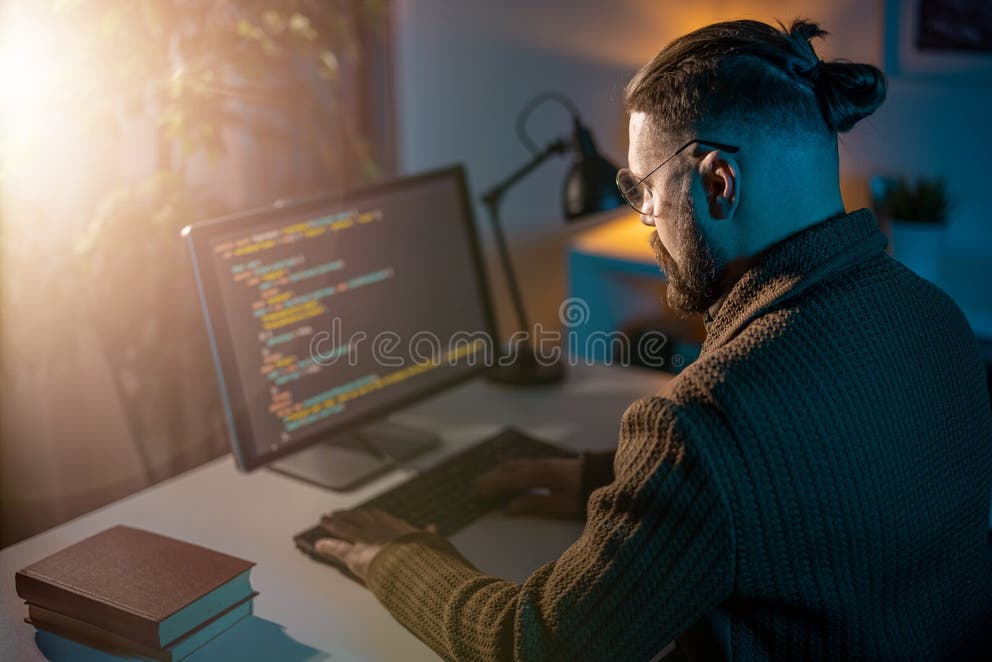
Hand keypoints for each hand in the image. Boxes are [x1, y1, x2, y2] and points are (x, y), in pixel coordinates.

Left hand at [316, 508, 435, 581]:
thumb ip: (427, 535)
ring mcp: (364, 540)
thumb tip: (432, 527)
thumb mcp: (428, 542)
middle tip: (338, 513)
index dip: (370, 514)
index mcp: (395, 527)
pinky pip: (337, 548)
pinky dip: (327, 545)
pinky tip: (318, 543)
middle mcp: (377, 529)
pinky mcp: (354, 554)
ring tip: (324, 520)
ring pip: (345, 528)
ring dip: (333, 524)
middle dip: (348, 515)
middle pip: (358, 518)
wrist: (412, 564)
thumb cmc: (422, 556)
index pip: (380, 516)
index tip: (365, 511)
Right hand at [473, 457, 582, 518]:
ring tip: (484, 481)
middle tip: (474, 487)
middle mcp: (538, 464)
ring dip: (498, 472)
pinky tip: (504, 475)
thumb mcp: (563, 504)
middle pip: (509, 469)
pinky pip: (520, 465)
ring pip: (514, 465)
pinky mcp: (546, 464)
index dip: (493, 485)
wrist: (603, 476)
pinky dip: (507, 470)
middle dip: (491, 477)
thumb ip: (536, 504)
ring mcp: (542, 462)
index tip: (477, 491)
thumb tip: (509, 507)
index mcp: (541, 474)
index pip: (511, 479)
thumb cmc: (585, 493)